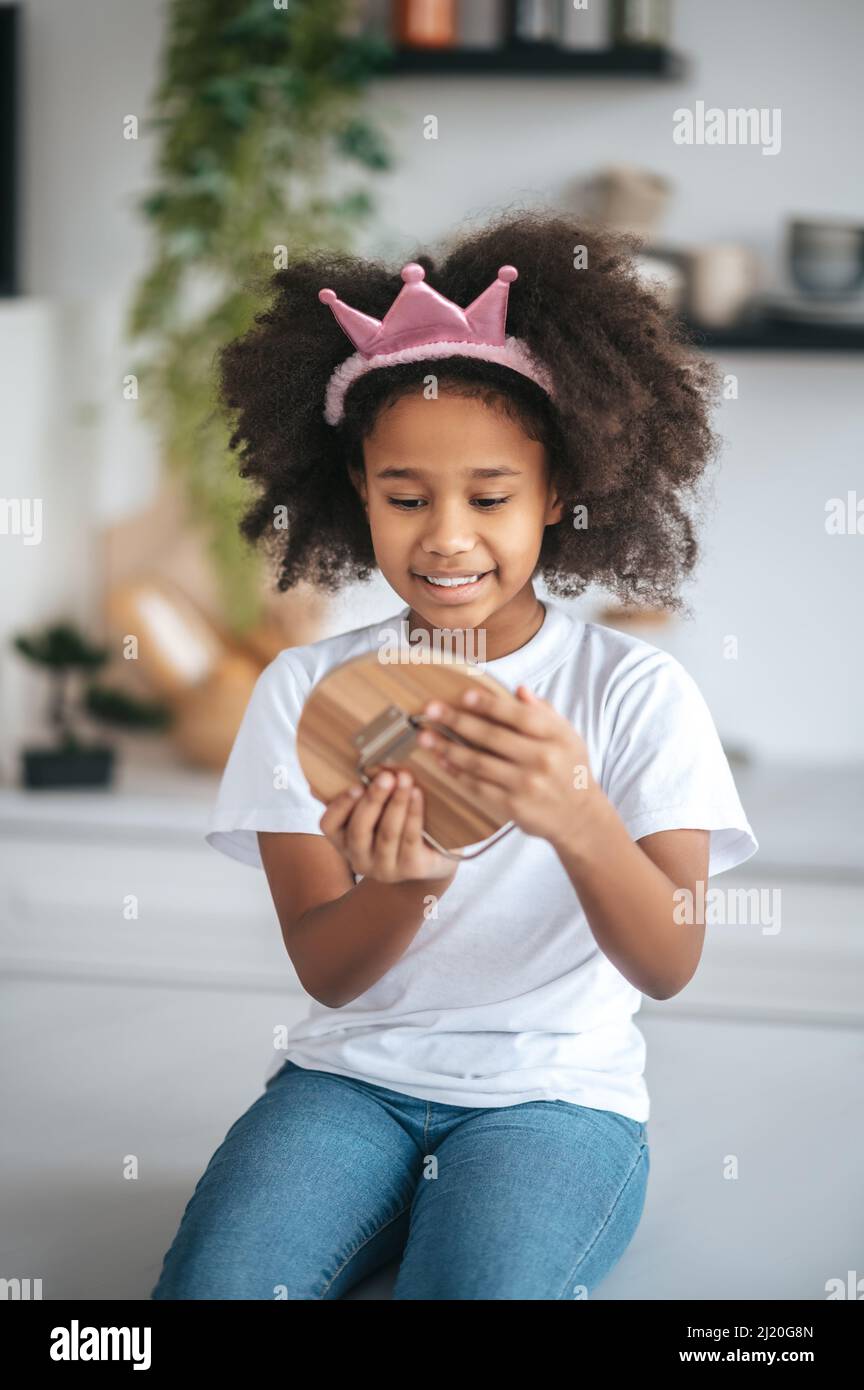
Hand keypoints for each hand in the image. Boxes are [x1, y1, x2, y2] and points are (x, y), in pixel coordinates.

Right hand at [319, 768, 458, 884]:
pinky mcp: (412, 869)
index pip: (328, 825)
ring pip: (387, 834)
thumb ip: (365, 792)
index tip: (356, 785)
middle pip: (359, 830)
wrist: (433, 859)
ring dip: (396, 803)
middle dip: (373, 800)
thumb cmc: (398, 826)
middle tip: (386, 776)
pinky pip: (410, 839)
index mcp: (343, 841)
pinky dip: (413, 814)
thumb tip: (358, 762)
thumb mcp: (378, 811)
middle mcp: (359, 859)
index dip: (340, 805)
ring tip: (405, 779)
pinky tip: (418, 794)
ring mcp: (385, 868)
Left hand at [416, 684, 602, 851]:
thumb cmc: (570, 769)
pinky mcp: (513, 805)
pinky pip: (478, 786)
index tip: (463, 695)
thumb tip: (518, 690)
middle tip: (430, 710)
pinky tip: (442, 761)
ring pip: (479, 762)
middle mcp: (542, 759)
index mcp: (555, 736)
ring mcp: (526, 784)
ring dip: (448, 748)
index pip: (518, 715)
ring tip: (425, 737)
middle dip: (457, 721)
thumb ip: (543, 712)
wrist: (580, 816)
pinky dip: (457, 773)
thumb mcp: (568, 735)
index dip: (489, 704)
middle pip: (492, 736)